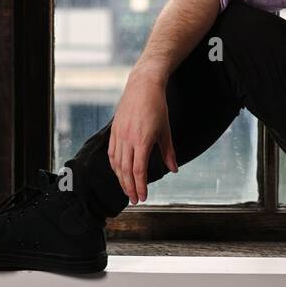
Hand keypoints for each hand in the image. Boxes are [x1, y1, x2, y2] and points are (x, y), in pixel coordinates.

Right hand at [108, 67, 178, 204]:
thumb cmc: (157, 107)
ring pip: (117, 163)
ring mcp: (119, 134)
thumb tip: (174, 170)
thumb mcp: (166, 131)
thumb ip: (168, 152)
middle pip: (126, 170)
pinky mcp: (114, 130)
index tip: (143, 197)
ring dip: (121, 178)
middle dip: (129, 187)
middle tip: (134, 200)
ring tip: (127, 189)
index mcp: (142, 141)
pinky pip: (111, 152)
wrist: (143, 86)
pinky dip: (114, 165)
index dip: (140, 186)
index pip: (139, 170)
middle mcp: (128, 139)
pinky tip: (118, 171)